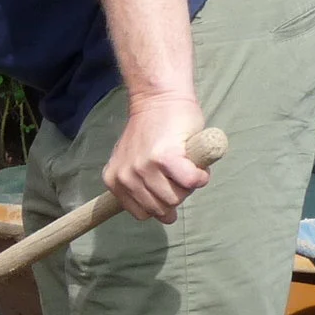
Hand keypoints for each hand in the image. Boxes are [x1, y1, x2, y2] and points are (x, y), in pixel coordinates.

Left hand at [102, 93, 209, 224]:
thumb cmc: (154, 131)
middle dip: (177, 195)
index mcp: (115, 181)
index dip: (161, 204)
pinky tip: (198, 167)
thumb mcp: (134, 162)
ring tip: (188, 167)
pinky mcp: (164, 158)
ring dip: (189, 186)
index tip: (167, 186)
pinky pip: (189, 182)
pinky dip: (199, 178)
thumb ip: (142, 187)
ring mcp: (143, 168)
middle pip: (160, 209)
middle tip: (180, 174)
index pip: (142, 213)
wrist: (159, 98)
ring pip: (176, 198)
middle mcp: (125, 177)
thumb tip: (165, 216)